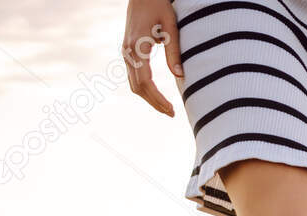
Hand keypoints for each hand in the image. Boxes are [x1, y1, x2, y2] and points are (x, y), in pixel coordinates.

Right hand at [124, 0, 182, 116]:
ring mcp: (125, 52)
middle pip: (138, 87)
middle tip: (171, 114)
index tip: (171, 110)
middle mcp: (128, 52)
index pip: (145, 82)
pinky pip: (133, 76)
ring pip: (133, 84)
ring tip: (166, 108)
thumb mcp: (170, 26)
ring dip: (148, 98)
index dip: (158, 99)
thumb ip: (174, 51)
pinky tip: (156, 95)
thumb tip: (180, 76)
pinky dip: (144, 89)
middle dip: (154, 103)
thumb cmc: (158, 5)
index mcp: (137, 47)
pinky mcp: (127, 52)